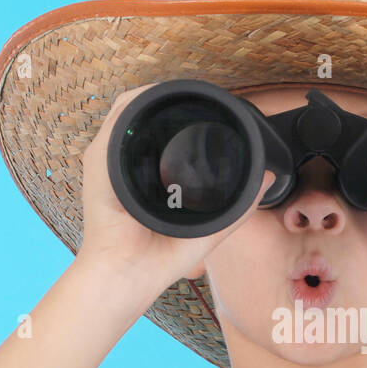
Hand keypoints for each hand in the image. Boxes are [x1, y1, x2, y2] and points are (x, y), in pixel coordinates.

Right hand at [75, 83, 275, 292]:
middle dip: (172, 100)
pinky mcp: (98, 160)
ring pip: (130, 109)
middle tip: (203, 97)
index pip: (165, 133)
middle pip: (146, 115)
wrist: (128, 275)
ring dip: (154, 96)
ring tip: (184, 92)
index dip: (187, 115)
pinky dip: (135, 104)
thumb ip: (239, 206)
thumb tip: (268, 178)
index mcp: (148, 177)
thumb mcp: (210, 228)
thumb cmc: (160, 259)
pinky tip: (155, 98)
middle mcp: (126, 164)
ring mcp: (109, 160)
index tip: (213, 109)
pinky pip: (116, 121)